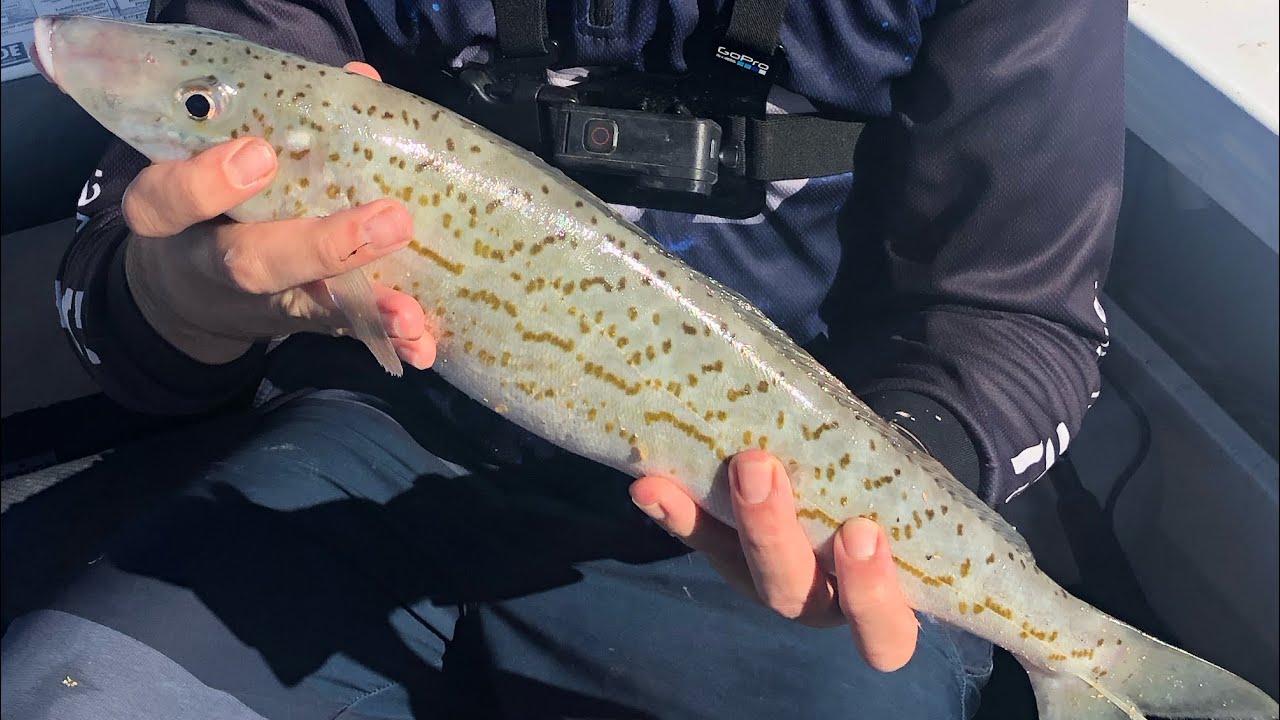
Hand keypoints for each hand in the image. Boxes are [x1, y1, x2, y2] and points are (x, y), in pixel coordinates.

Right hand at [121, 62, 435, 368]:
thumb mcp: (222, 159)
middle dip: (320, 246)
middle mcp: (214, 262)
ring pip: (304, 306)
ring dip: (368, 306)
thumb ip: (285, 119)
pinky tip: (421, 343)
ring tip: (411, 310)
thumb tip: (359, 80)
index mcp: (179, 213)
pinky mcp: (300, 323)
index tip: (257, 154)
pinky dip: (386, 338)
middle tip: (388, 220)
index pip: (165, 201)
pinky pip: (342, 332)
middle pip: (250, 263)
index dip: (204, 183)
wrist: (191, 293)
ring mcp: (260, 301)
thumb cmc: (219, 200)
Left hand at [629, 449, 918, 670]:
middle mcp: (819, 601)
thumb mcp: (905, 493)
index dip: (872, 593)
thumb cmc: (890, 493)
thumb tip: (897, 417)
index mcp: (876, 602)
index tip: (862, 532)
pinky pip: (700, 538)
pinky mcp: (727, 553)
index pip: (885, 634)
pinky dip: (674, 512)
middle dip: (773, 533)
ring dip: (727, 519)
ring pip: (745, 571)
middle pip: (796, 593)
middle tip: (762, 468)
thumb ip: (893, 479)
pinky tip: (648, 486)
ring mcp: (768, 579)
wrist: (852, 475)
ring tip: (729, 463)